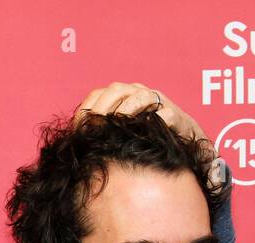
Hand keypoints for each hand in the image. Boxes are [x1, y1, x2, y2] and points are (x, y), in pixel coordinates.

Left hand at [74, 82, 209, 148]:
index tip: (78, 129)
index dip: (87, 110)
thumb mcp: (117, 134)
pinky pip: (166, 114)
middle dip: (103, 108)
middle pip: (117, 90)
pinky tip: (144, 135)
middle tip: (95, 127)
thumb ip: (98, 133)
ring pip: (141, 97)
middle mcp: (138, 93)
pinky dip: (155, 122)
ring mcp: (158, 102)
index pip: (98, 95)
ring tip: (116, 126)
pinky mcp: (175, 115)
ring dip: (127, 110)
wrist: (179, 142)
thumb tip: (76, 142)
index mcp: (120, 96)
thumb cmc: (143, 137)